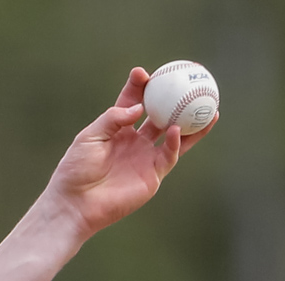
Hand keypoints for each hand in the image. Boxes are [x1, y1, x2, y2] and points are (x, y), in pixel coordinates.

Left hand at [42, 66, 217, 237]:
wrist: (76, 203)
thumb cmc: (76, 169)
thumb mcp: (90, 136)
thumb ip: (113, 118)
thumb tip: (140, 107)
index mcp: (117, 129)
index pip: (133, 102)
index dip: (140, 86)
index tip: (144, 74)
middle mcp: (135, 141)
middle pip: (160, 114)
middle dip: (174, 97)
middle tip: (187, 80)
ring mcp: (146, 158)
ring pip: (175, 136)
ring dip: (190, 122)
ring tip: (207, 105)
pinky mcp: (153, 175)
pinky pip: (170, 156)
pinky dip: (176, 142)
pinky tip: (177, 128)